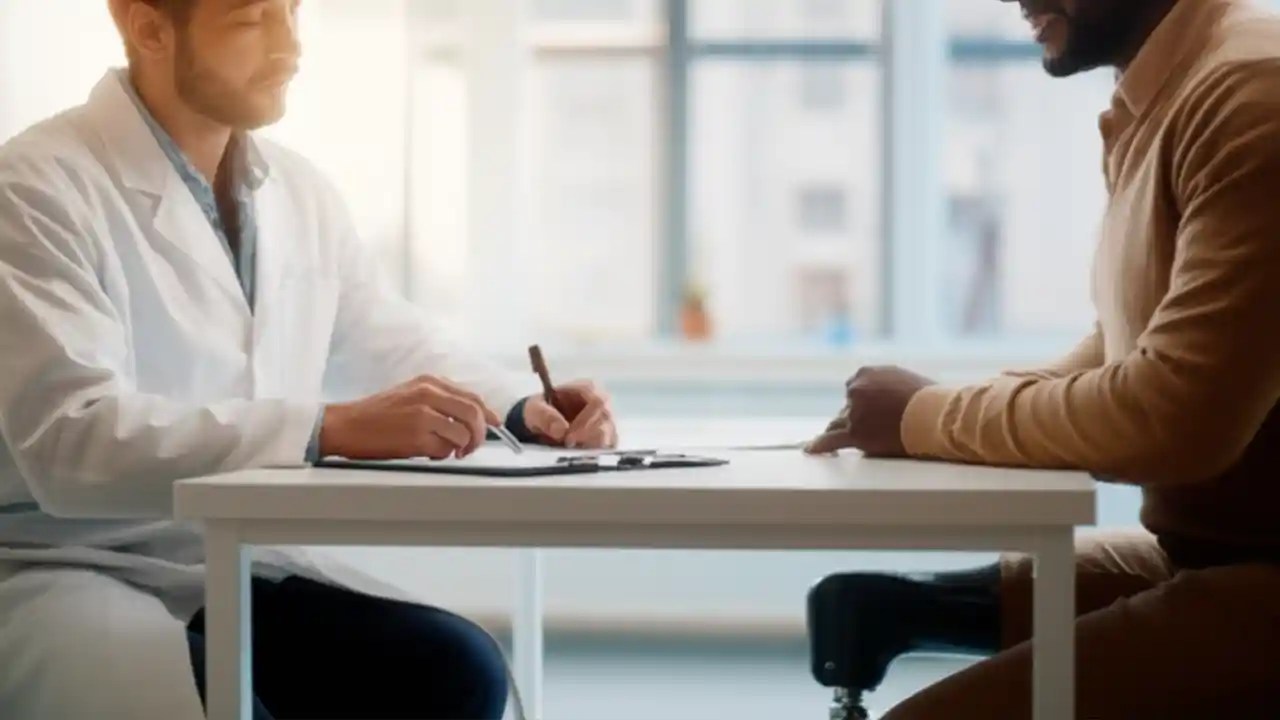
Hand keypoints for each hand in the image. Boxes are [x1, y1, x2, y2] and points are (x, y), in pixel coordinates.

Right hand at [320, 375, 500, 459]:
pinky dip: (443, 455)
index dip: (488, 415)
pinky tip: (430, 453)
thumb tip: (472, 418)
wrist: (347, 424)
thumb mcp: (411, 395)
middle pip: (474, 414)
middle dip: (480, 435)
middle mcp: (429, 394)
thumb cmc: (378, 414)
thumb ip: (440, 401)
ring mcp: (423, 414)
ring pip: (463, 433)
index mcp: (430, 382)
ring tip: (451, 452)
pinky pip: (445, 449)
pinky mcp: (416, 435)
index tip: (495, 426)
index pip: (472, 397)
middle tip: (472, 447)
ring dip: (462, 448)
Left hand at [522, 380, 617, 448]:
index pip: (598, 402)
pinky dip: (595, 454)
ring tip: (571, 451)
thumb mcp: (535, 409)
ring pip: (609, 436)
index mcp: (588, 389)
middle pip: (606, 421)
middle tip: (567, 446)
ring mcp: (606, 422)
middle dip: (587, 437)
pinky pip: (608, 448)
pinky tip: (579, 456)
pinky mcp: (606, 439)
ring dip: (591, 447)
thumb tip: (560, 430)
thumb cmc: (540, 410)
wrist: (539, 422)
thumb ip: (546, 416)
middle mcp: (602, 404)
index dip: (586, 420)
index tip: (568, 436)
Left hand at [805, 366, 934, 456]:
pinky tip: (810, 449)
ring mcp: (854, 412)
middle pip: (846, 408)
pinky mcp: (855, 434)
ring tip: (842, 440)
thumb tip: (889, 398)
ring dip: (842, 431)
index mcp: (867, 373)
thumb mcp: (906, 380)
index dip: (864, 402)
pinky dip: (819, 445)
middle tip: (871, 427)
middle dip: (854, 417)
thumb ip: (888, 386)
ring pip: (839, 424)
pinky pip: (831, 440)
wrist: (935, 415)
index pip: (855, 390)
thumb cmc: (930, 400)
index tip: (873, 410)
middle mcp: (856, 390)